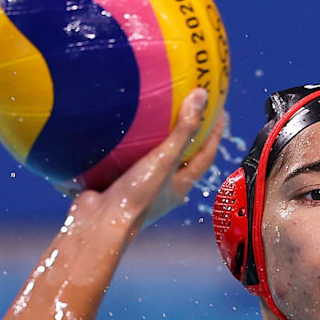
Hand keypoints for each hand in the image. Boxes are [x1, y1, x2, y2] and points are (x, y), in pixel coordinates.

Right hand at [64, 87, 226, 242]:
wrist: (99, 223)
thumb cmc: (138, 196)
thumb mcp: (164, 159)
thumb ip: (183, 130)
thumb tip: (201, 96)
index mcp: (180, 185)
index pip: (206, 156)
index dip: (215, 135)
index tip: (220, 113)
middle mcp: (164, 189)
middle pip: (183, 159)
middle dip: (189, 138)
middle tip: (190, 112)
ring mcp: (141, 189)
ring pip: (154, 162)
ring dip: (157, 143)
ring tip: (156, 119)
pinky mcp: (118, 186)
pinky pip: (126, 162)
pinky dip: (127, 148)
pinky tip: (118, 133)